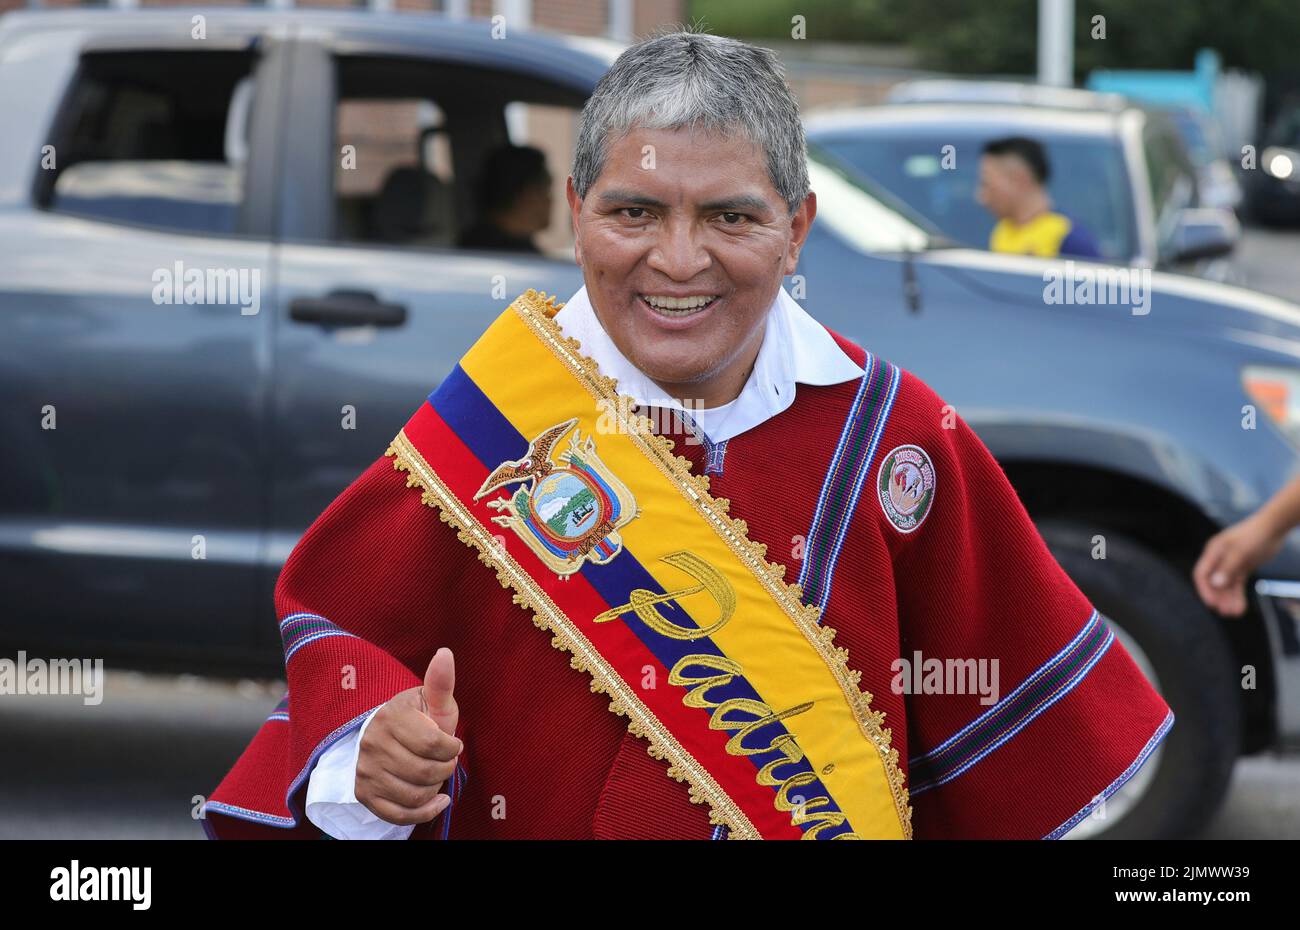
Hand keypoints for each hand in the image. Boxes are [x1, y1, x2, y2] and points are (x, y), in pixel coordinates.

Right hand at [354, 647, 460, 825]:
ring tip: (434, 775)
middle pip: (425, 772)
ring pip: (414, 795)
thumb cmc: (419, 720)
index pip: (434, 744)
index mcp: (391, 716)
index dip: (452, 749)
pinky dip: (425, 812)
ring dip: (434, 788)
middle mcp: (372, 743)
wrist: (387, 738)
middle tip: (445, 761)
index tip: (453, 744)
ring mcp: (366, 770)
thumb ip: (441, 682)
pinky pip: (399, 815)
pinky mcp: (364, 794)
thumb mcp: (432, 701)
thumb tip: (445, 653)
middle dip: (445, 770)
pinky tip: (437, 800)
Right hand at [1193, 514, 1285, 615]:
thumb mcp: (1241, 551)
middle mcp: (1219, 559)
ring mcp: (1230, 563)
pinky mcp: (1241, 567)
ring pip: (1226, 586)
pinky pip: (1236, 585)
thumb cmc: (1256, 535)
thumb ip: (1228, 567)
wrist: (1274, 527)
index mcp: (1213, 551)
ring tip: (1235, 613)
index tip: (1211, 603)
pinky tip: (1241, 606)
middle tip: (1226, 612)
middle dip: (1219, 598)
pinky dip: (1237, 595)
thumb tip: (1215, 584)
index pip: (1201, 574)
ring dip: (1229, 599)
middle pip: (1213, 582)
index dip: (1204, 589)